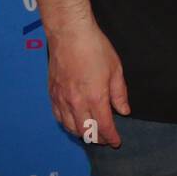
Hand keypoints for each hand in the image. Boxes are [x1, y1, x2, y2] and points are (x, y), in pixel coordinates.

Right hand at [46, 22, 130, 147]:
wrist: (70, 34)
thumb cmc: (95, 48)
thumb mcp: (116, 69)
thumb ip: (119, 93)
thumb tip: (124, 110)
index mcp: (95, 97)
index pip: (104, 126)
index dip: (111, 137)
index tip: (116, 141)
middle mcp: (76, 102)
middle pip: (86, 131)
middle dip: (97, 138)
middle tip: (106, 138)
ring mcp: (62, 99)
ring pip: (70, 127)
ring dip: (82, 134)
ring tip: (92, 133)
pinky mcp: (52, 94)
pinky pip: (58, 117)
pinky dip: (67, 125)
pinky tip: (74, 123)